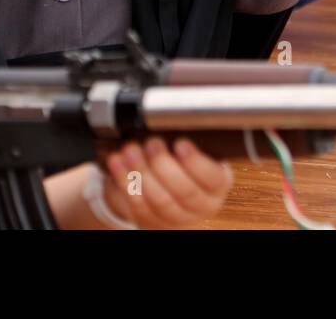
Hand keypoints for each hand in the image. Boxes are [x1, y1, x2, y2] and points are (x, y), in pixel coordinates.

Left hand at [100, 137, 232, 228]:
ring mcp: (177, 217)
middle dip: (163, 164)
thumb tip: (175, 112)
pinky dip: (125, 183)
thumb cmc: (183, 159)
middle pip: (184, 190)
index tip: (180, 143)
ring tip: (130, 150)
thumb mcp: (197, 146)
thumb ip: (192, 135)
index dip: (195, 162)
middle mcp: (201, 204)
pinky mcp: (154, 222)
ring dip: (141, 172)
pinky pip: (138, 206)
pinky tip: (118, 164)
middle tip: (152, 143)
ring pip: (160, 200)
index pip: (212, 177)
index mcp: (217, 184)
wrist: (167, 183)